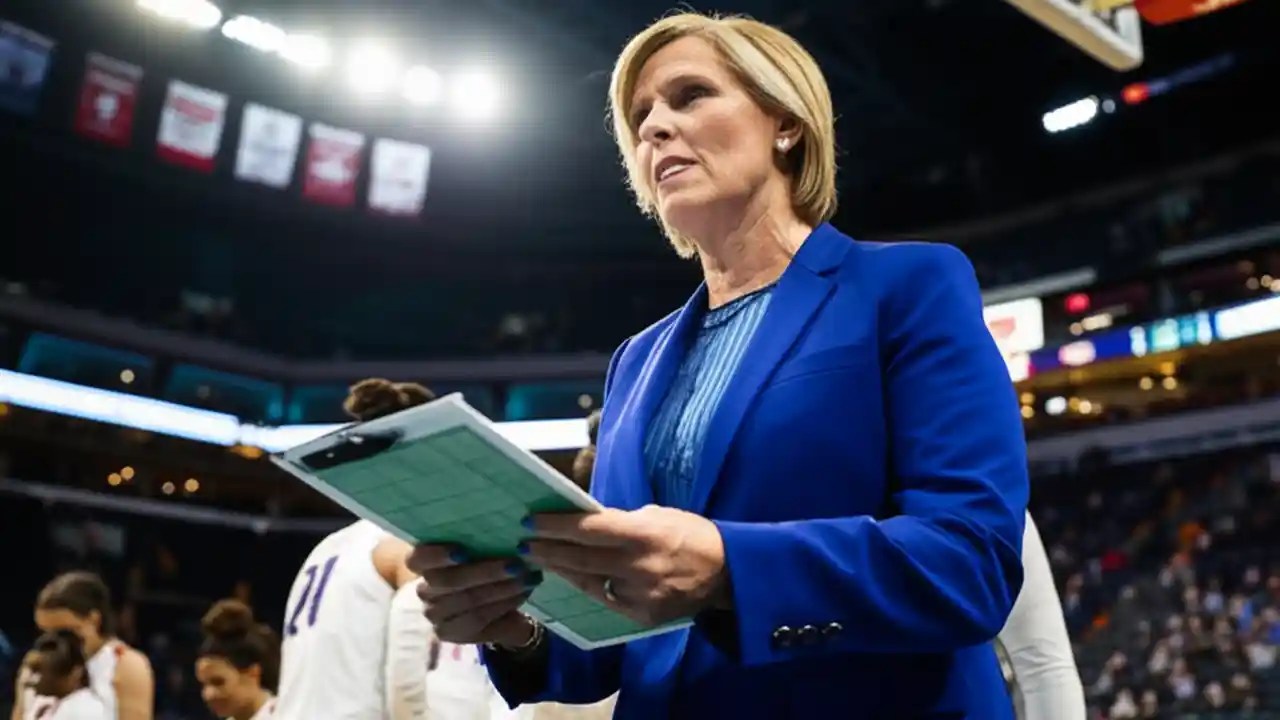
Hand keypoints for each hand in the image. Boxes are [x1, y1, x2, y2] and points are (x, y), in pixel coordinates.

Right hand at [407, 545, 540, 646]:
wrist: (499, 610)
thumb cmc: (486, 568)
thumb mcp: (483, 552)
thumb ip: (482, 542)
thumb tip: (503, 527)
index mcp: (423, 563)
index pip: (417, 559)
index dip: (436, 555)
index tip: (462, 552)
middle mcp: (424, 589)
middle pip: (448, 581)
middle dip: (485, 571)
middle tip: (516, 564)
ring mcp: (433, 614)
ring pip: (467, 600)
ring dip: (501, 588)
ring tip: (526, 577)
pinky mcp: (446, 632)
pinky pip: (477, 618)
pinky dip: (503, 604)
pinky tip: (522, 593)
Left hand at [524, 505, 730, 625]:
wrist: (726, 574)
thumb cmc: (691, 534)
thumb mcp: (658, 516)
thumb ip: (622, 522)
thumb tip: (587, 524)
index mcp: (643, 534)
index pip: (589, 528)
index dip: (556, 525)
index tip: (531, 520)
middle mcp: (637, 566)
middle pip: (580, 557)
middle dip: (548, 549)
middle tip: (523, 542)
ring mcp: (638, 594)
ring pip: (587, 581)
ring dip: (560, 569)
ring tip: (538, 559)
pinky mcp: (641, 614)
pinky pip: (605, 598)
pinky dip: (586, 585)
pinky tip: (570, 577)